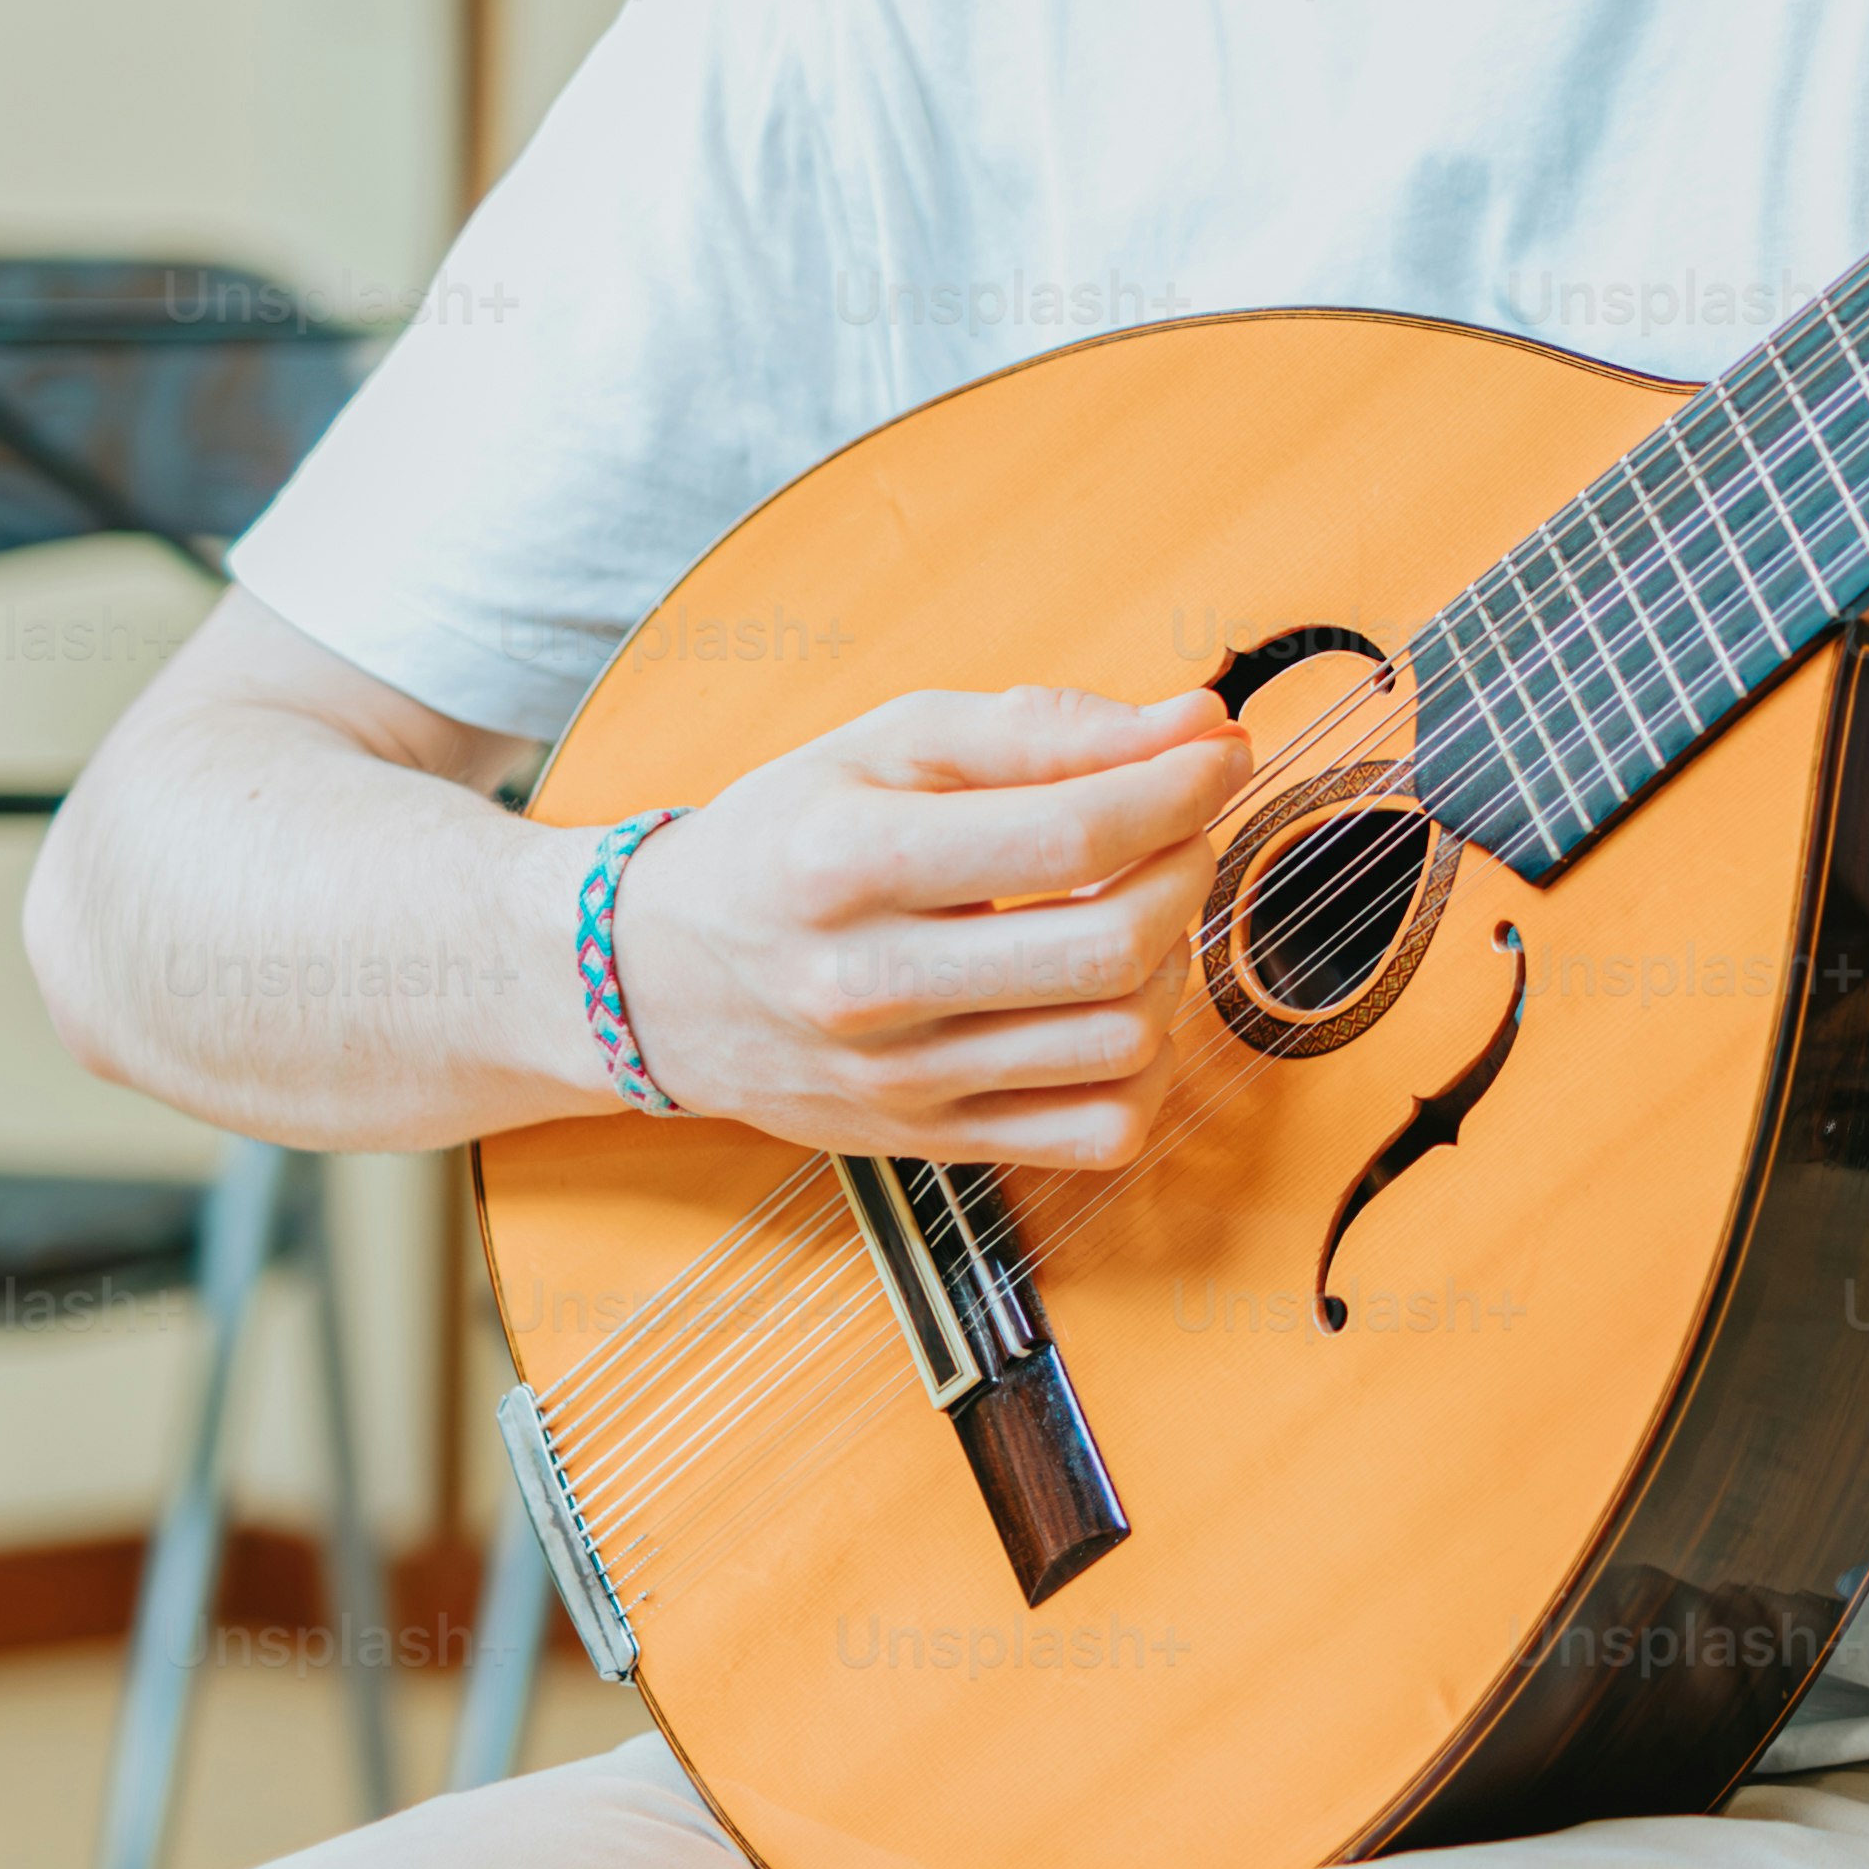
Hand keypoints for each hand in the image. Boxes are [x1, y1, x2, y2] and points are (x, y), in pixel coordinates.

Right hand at [589, 680, 1250, 1162]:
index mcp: (848, 863)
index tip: (1218, 752)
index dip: (1179, 788)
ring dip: (1172, 961)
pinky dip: (1148, 1065)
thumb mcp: (887, 744)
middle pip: (1110, 947)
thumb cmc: (783, 841)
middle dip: (1185, 868)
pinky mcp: (928, 1147)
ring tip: (1136, 908)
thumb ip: (1044, 727)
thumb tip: (1196, 722)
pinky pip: (1099, 1134)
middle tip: (1176, 827)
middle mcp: (867, 985)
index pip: (1070, 837)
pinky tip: (1113, 1002)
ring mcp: (899, 1083)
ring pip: (1121, 1043)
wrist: (650, 978)